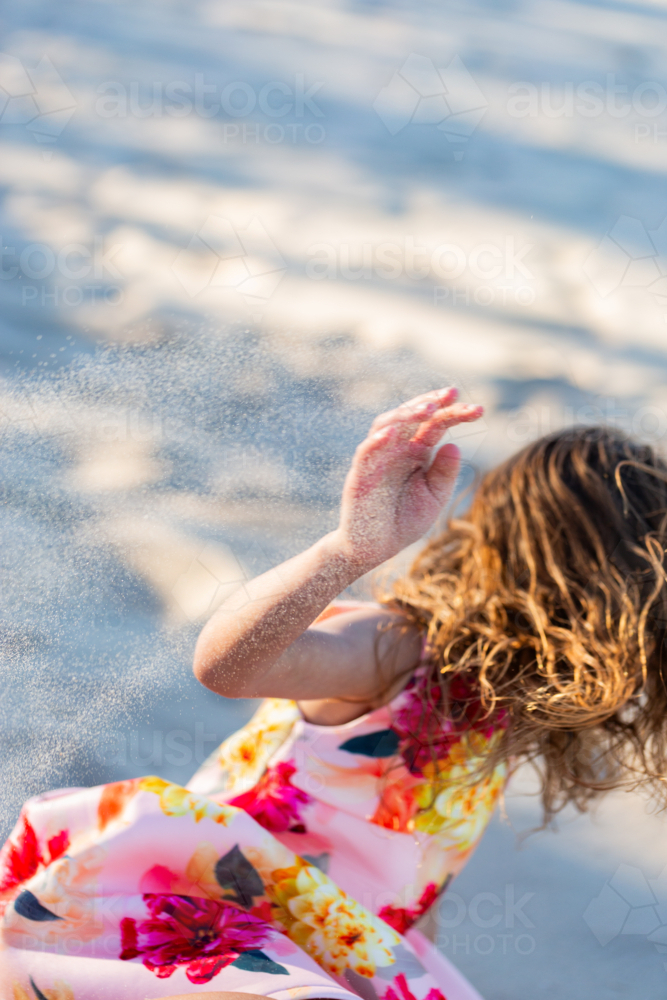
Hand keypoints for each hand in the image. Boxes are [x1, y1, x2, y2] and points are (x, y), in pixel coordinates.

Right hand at [331, 387, 482, 569]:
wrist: (374, 548)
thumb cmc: (403, 521)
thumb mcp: (433, 497)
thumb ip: (444, 473)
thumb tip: (454, 444)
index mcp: (416, 452)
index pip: (435, 425)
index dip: (454, 413)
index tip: (479, 409)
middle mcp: (396, 449)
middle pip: (412, 416)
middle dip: (431, 402)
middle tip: (452, 394)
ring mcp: (377, 458)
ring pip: (388, 424)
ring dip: (406, 414)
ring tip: (428, 408)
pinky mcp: (360, 475)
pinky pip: (366, 452)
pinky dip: (377, 440)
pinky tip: (392, 432)